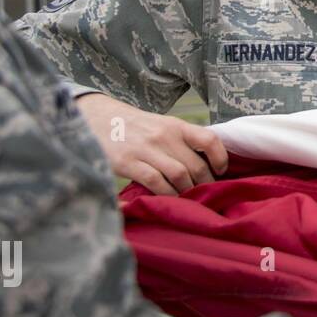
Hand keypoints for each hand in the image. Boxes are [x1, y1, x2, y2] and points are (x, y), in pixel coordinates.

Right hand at [76, 92, 227, 195]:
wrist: (95, 117)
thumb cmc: (134, 127)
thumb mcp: (161, 125)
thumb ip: (181, 140)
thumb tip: (207, 164)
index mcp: (175, 125)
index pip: (209, 140)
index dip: (221, 158)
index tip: (220, 171)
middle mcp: (164, 136)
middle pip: (196, 165)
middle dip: (204, 184)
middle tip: (203, 193)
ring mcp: (145, 149)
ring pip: (179, 176)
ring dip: (186, 192)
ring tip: (186, 198)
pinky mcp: (128, 162)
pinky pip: (156, 183)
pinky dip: (166, 194)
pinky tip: (167, 198)